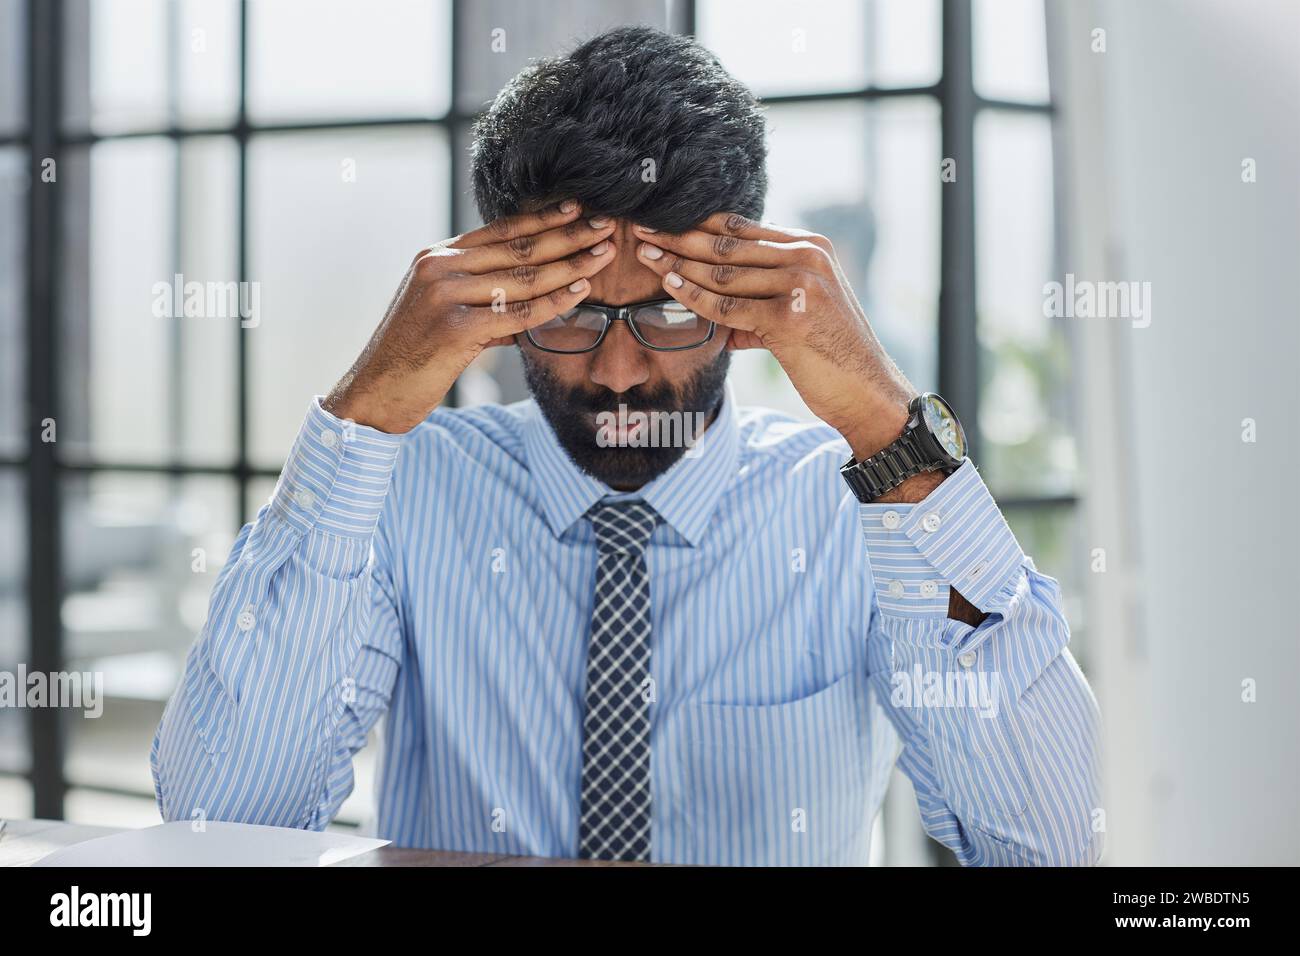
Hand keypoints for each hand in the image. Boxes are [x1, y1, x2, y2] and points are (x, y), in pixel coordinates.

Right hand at [324, 200, 617, 432]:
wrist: (373, 394)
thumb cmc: (413, 360)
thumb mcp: (447, 318)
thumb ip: (486, 303)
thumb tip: (535, 302)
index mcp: (436, 257)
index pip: (501, 230)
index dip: (543, 218)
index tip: (578, 208)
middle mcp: (439, 266)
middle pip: (518, 247)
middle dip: (567, 235)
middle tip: (606, 224)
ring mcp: (444, 294)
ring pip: (522, 277)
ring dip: (570, 264)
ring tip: (603, 254)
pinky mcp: (454, 328)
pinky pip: (517, 313)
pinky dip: (553, 302)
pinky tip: (580, 292)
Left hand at [632, 214, 916, 459]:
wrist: (866, 391)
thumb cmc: (830, 356)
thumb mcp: (796, 312)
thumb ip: (758, 299)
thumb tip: (712, 302)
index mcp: (811, 246)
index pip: (741, 228)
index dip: (697, 224)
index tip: (661, 222)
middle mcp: (808, 256)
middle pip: (728, 243)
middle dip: (679, 237)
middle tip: (641, 232)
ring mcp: (801, 283)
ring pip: (724, 272)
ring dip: (678, 263)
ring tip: (646, 257)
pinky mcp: (790, 316)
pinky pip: (728, 305)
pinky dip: (695, 296)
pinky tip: (669, 286)